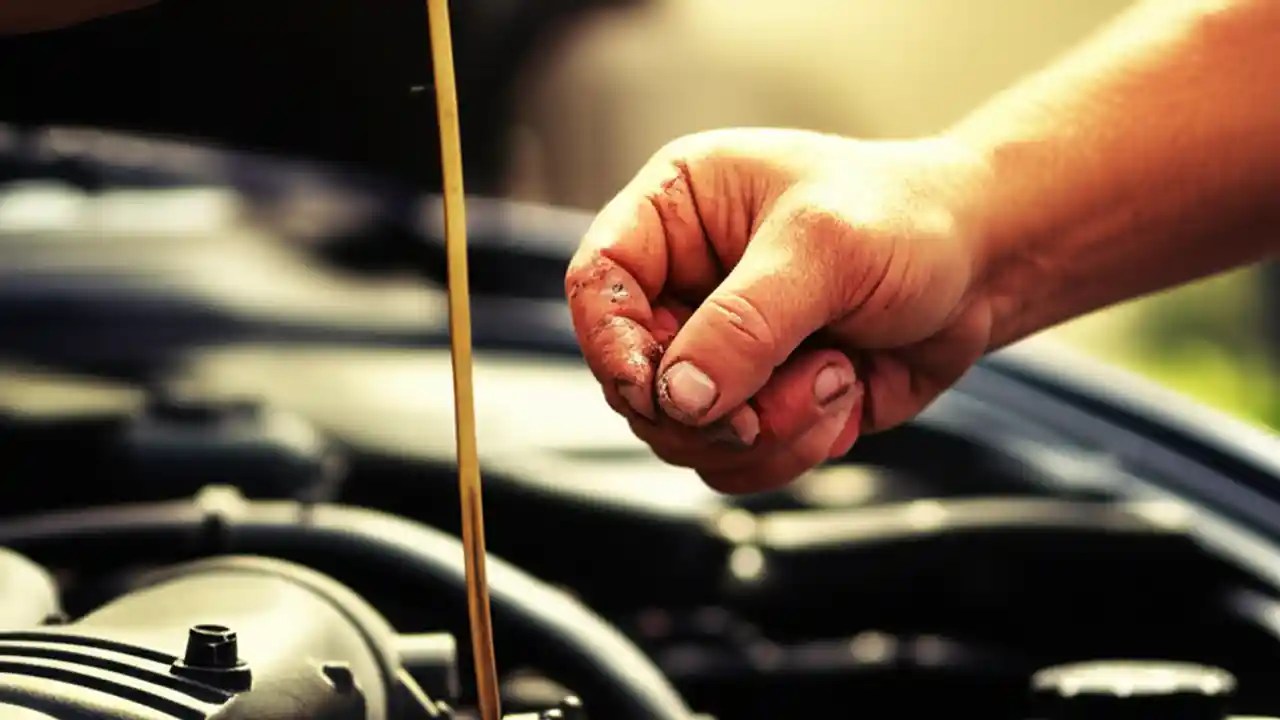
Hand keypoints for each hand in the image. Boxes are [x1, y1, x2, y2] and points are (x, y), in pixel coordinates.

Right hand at [565, 128, 995, 492]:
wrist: (982, 266)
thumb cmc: (905, 218)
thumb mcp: (824, 248)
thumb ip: (745, 324)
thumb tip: (678, 398)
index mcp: (676, 215)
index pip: (597, 282)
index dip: (610, 341)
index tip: (652, 385)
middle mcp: (685, 287)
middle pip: (633, 379)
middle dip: (709, 407)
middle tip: (769, 401)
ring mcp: (720, 353)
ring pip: (685, 434)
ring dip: (765, 431)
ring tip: (833, 376)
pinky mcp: (759, 404)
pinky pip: (738, 462)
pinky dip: (793, 448)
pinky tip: (844, 393)